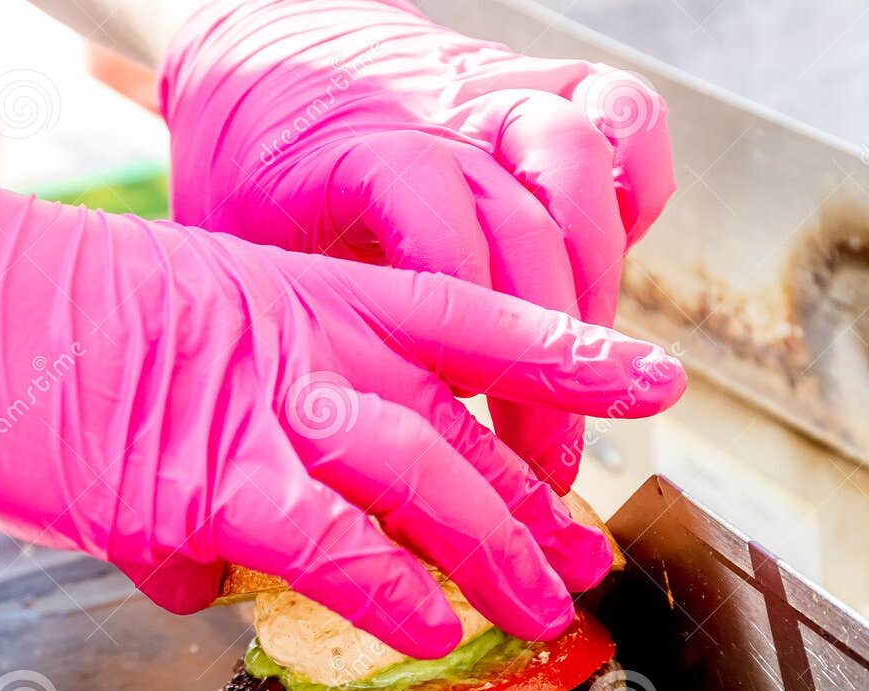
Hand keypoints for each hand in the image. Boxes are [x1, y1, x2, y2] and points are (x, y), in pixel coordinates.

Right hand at [0, 150, 681, 654]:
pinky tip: (431, 635)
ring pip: (412, 476)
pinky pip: (318, 542)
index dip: (559, 348)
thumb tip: (201, 572)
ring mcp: (242, 406)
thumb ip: (194, 446)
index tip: (642, 377)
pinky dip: (383, 591)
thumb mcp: (132, 344)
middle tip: (588, 553)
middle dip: (532, 493)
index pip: (455, 312)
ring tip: (543, 611)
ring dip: (488, 551)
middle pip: (450, 416)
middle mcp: (284, 340)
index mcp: (279, 289)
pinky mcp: (184, 481)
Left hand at [159, 0, 674, 489]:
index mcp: (358, 142)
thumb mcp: (233, 241)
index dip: (463, 298)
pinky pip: (626, 119)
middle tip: (545, 453)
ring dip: (600, 281)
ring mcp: (498, 91)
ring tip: (587, 382)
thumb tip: (311, 429)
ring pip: (586, 161)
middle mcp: (440, 109)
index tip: (471, 401)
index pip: (431, 202)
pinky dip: (636, 197)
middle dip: (550, 348)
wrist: (267, 58)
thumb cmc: (246, 166)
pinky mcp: (544, 86)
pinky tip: (602, 280)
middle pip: (527, 213)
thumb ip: (279, 315)